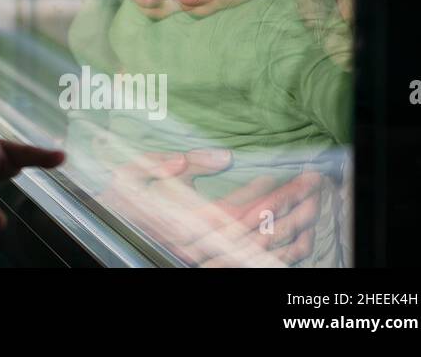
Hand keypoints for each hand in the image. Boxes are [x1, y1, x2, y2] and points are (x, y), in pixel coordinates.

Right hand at [97, 149, 323, 265]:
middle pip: (253, 229)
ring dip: (290, 229)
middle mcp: (196, 244)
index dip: (262, 194)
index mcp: (181, 219)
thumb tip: (222, 157)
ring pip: (256, 249)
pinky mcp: (207, 263)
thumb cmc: (121, 194)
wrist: (107, 222)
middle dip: (287, 206)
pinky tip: (298, 242)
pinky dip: (278, 255)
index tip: (283, 175)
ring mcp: (203, 258)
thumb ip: (177, 163)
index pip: (233, 210)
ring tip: (313, 207)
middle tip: (314, 185)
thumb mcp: (137, 169)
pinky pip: (249, 264)